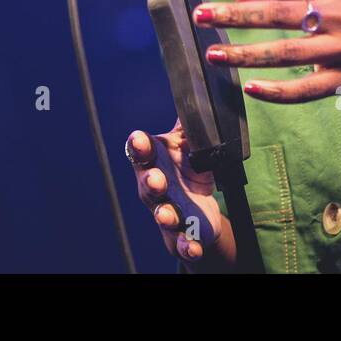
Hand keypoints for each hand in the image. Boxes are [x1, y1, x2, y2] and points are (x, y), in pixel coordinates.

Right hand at [126, 118, 235, 270]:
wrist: (201, 212)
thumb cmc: (189, 171)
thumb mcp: (191, 144)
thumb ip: (190, 123)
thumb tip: (196, 93)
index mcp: (156, 162)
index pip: (141, 153)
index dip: (139, 146)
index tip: (139, 137)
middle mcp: (155, 188)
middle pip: (147, 185)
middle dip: (150, 182)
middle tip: (156, 178)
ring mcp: (167, 213)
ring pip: (161, 214)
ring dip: (164, 214)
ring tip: (168, 214)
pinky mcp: (180, 235)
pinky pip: (182, 242)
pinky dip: (187, 246)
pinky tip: (194, 246)